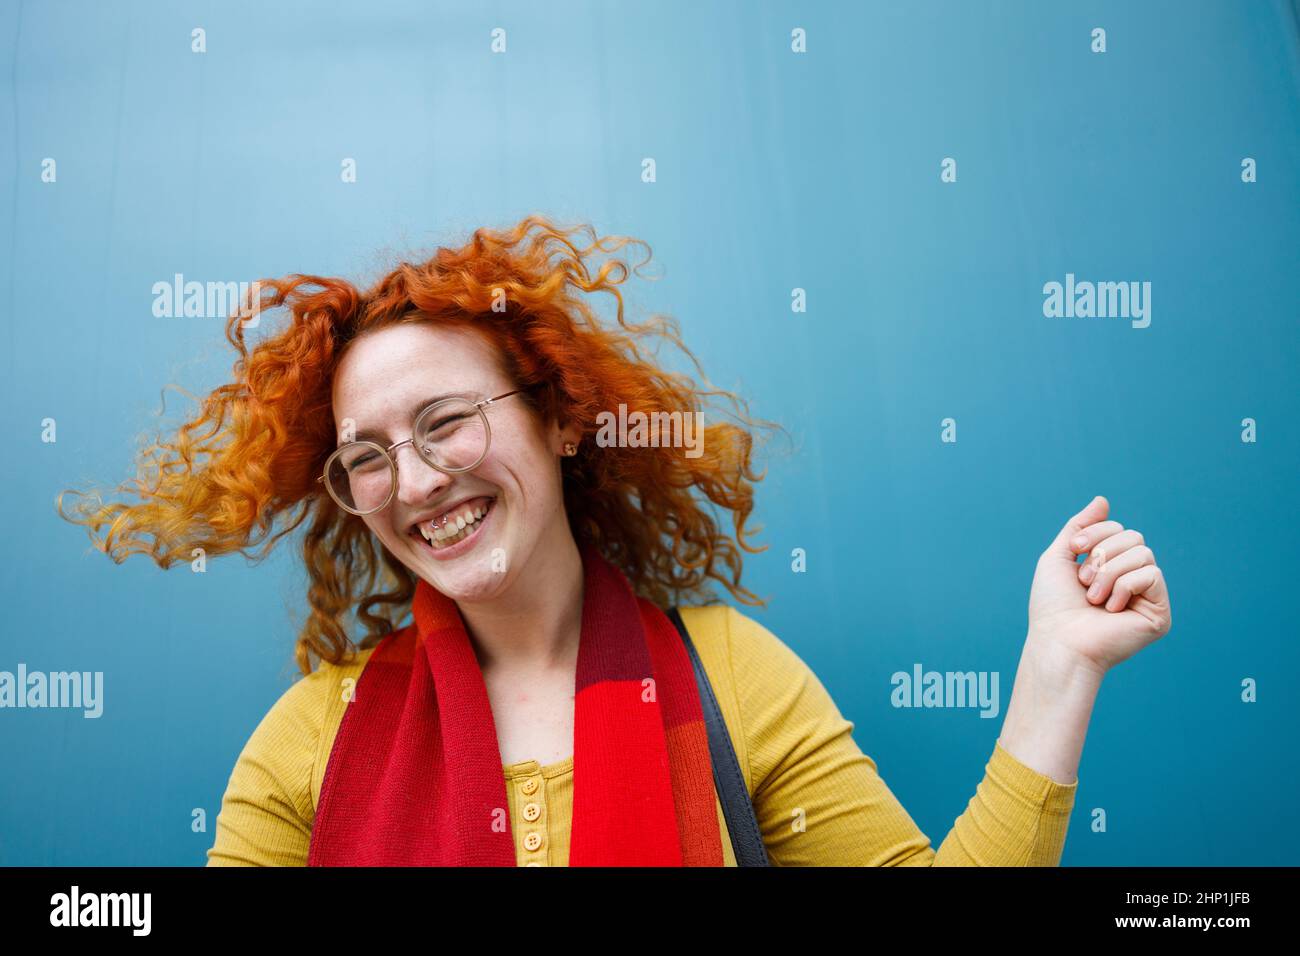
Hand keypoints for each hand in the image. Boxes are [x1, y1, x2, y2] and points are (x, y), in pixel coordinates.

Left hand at [1027, 495, 1171, 676]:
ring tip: (1094, 598)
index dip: (1095, 533)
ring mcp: (1147, 596)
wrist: (1059, 641)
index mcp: (1111, 566)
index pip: (1118, 528)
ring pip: (1143, 553)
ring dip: (1109, 572)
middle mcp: (1132, 579)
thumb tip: (1102, 500)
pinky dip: (1124, 586)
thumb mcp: (1060, 556)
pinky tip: (1111, 609)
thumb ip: (1080, 527)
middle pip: (1134, 537)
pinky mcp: (1159, 613)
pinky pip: (1152, 575)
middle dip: (1102, 554)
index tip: (1074, 550)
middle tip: (1084, 581)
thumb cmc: (1053, 604)